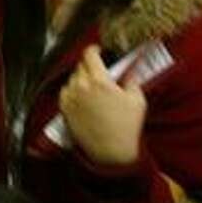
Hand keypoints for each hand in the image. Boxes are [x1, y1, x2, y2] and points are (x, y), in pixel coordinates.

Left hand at [58, 45, 146, 166]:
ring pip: (72, 78)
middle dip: (91, 65)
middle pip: (81, 65)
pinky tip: (84, 98)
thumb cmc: (126, 127)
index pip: (89, 53)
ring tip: (93, 88)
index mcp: (99, 80)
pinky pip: (65, 91)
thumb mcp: (137, 99)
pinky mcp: (64, 109)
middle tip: (101, 73)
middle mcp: (80, 86)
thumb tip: (127, 70)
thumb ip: (131, 79)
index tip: (100, 51)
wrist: (111, 153)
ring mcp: (70, 97)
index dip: (95, 49)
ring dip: (81, 78)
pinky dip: (73, 90)